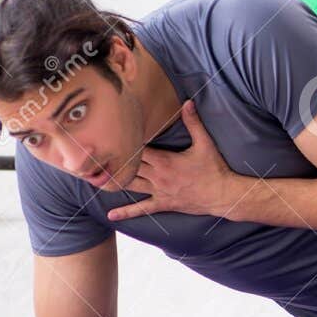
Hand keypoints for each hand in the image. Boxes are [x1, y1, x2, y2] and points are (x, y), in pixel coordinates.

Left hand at [107, 100, 240, 220]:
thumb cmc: (214, 169)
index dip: (126, 144)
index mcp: (165, 160)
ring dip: (115, 182)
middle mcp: (157, 176)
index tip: (112, 137)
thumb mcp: (205, 143)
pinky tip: (111, 215)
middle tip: (95, 158)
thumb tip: (188, 102)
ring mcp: (158, 191)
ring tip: (96, 179)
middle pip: (131, 166)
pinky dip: (126, 212)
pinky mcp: (162, 203)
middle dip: (114, 161)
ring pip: (131, 185)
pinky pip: (142, 209)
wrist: (221, 195)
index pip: (139, 150)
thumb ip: (194, 123)